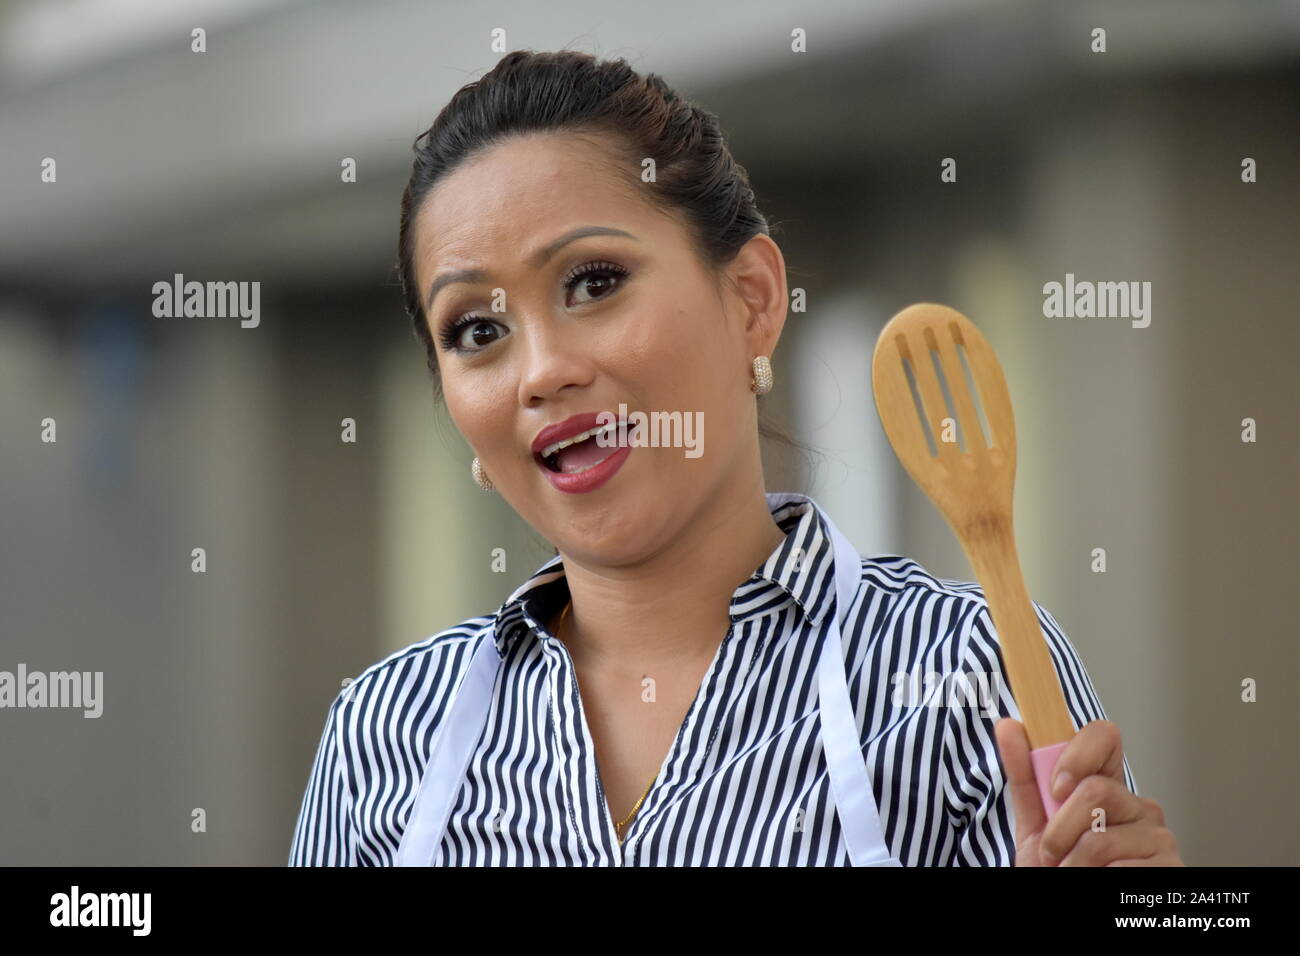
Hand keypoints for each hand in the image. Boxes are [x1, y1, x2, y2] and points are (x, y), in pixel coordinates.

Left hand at [993, 717, 1182, 865]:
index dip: (1077, 754)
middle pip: (1097, 790)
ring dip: (1072, 864)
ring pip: (1102, 838)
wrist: (1068, 909)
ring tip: (1071, 873)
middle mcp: (1138, 806)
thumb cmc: (1055, 869)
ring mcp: (1158, 837)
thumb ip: (1025, 778)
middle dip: (1059, 829)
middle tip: (1051, 855)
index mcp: (1107, 787)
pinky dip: (1093, 880)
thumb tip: (1009, 726)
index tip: (1054, 789)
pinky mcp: (1169, 868)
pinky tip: (1097, 882)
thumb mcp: (1034, 824)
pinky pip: (1120, 868)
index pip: (1104, 736)